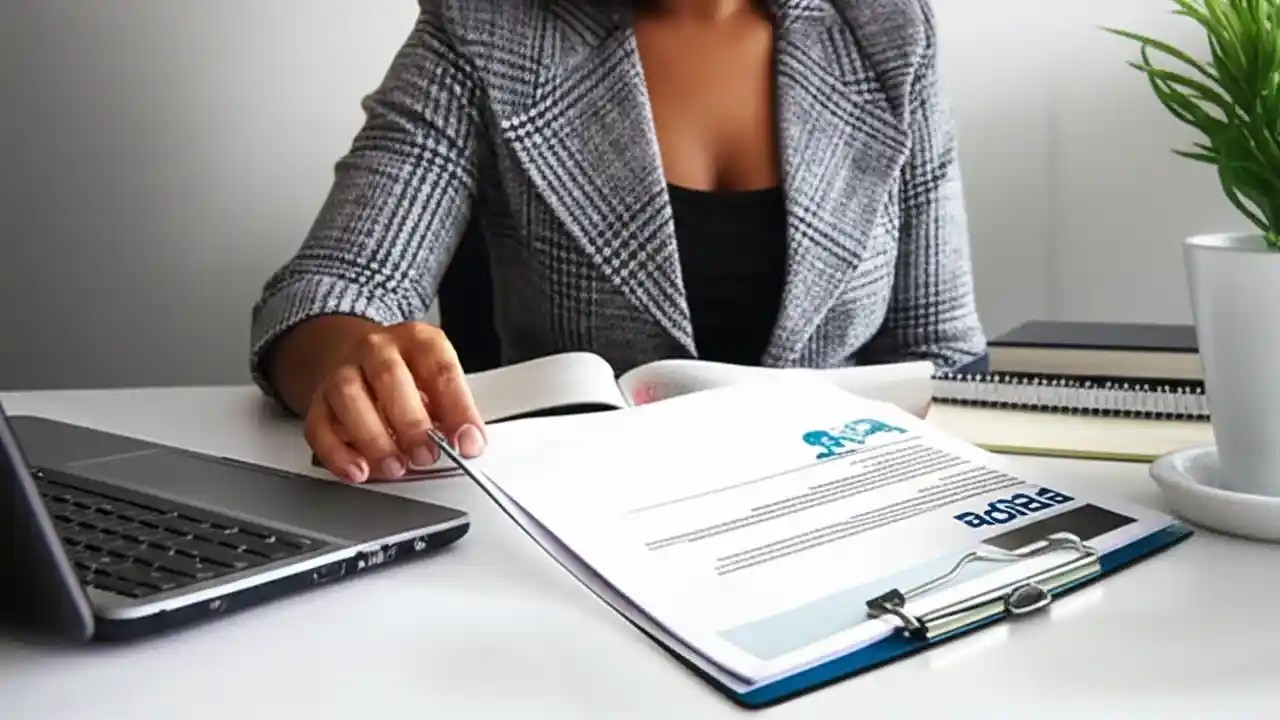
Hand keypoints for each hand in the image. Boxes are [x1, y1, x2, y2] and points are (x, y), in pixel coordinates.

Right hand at [305, 322, 484, 482]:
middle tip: (427, 456)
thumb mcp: (435, 378)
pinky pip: (320, 425)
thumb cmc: (403, 372)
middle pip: (389, 378)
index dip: (458, 409)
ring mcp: (343, 371)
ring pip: (349, 397)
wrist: (348, 351)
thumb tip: (467, 442)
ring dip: (374, 438)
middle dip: (411, 423)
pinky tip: (358, 470)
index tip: (469, 442)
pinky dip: (338, 453)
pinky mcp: (317, 399)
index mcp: (417, 340)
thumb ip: (451, 409)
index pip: (440, 369)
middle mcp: (377, 348)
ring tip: (395, 467)